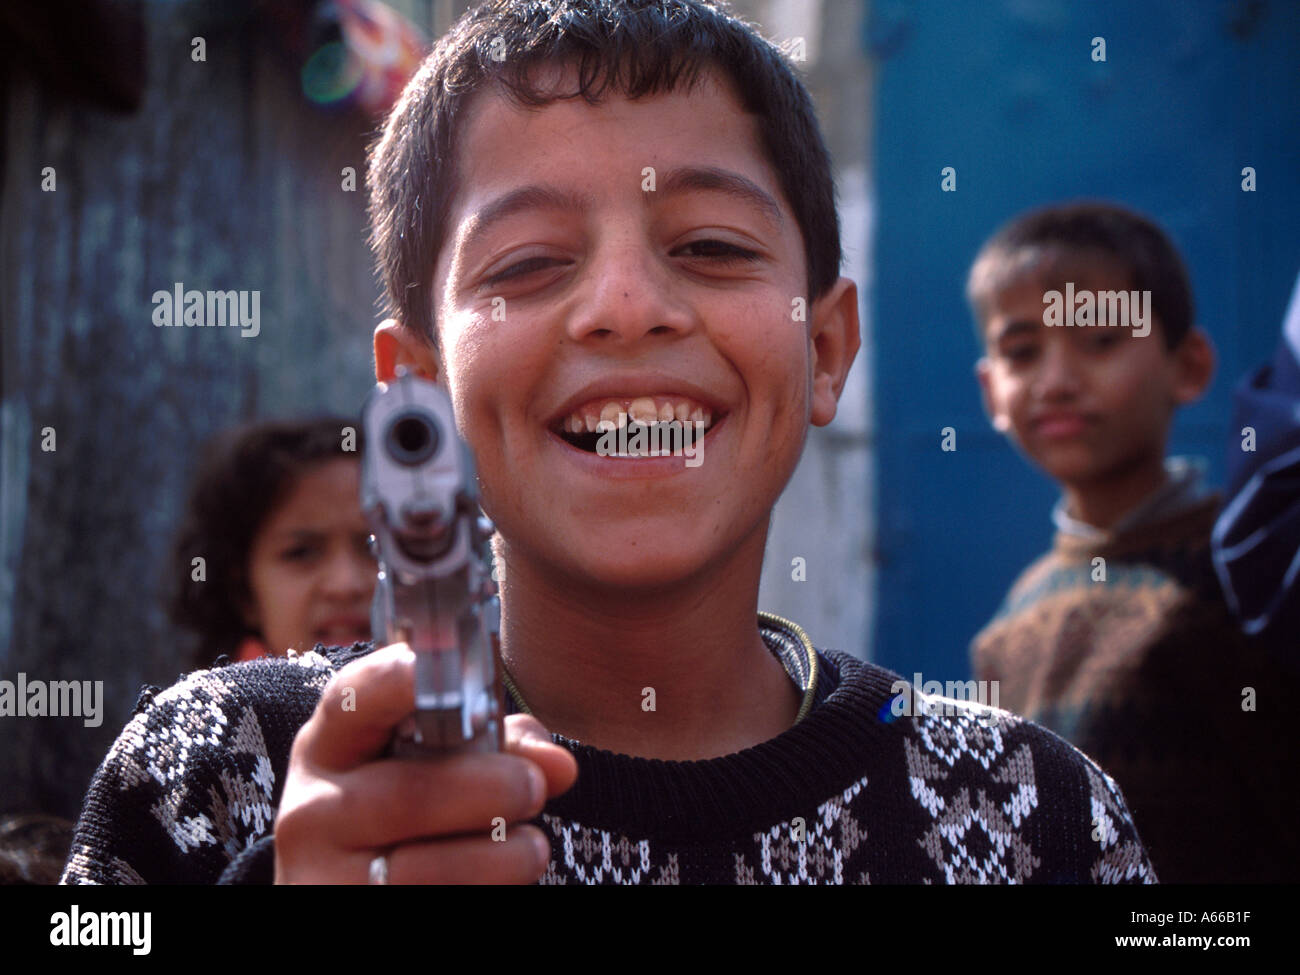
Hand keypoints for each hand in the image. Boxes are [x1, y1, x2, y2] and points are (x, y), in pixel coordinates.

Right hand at [273, 642, 577, 882]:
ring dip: (500, 857)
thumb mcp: (429, 764)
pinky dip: (485, 892)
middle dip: (489, 788)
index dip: (398, 681)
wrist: (351, 888)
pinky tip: (500, 881)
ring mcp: (324, 879)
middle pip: (407, 795)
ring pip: (425, 870)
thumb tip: (558, 763)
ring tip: (530, 848)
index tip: (445, 675)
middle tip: (533, 787)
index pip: (353, 700)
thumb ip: (497, 744)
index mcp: (330, 747)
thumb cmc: (406, 811)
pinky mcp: (348, 915)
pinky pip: (436, 903)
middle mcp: (312, 812)